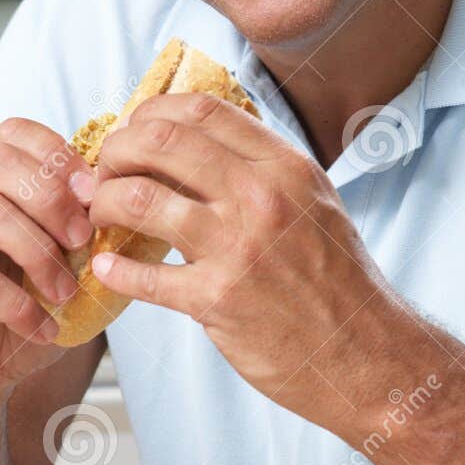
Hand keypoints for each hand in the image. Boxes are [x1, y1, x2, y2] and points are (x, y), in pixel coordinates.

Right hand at [0, 117, 95, 417]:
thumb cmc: (14, 316)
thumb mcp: (62, 270)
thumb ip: (89, 239)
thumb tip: (143, 218)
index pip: (14, 134)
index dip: (58, 156)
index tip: (95, 194)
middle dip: (51, 197)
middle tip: (82, 240)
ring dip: (39, 253)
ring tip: (66, 292)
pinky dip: (21, 307)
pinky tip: (44, 330)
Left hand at [87, 91, 396, 431]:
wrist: (366, 354)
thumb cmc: (336, 281)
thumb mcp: (312, 204)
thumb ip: (263, 169)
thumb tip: (199, 140)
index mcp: (284, 166)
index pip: (201, 110)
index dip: (150, 113)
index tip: (132, 133)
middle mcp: (261, 196)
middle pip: (160, 141)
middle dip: (116, 151)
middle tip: (102, 173)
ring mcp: (238, 247)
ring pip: (140, 199)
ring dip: (104, 205)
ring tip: (99, 218)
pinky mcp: (218, 300)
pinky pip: (144, 276)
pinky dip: (114, 271)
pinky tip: (106, 270)